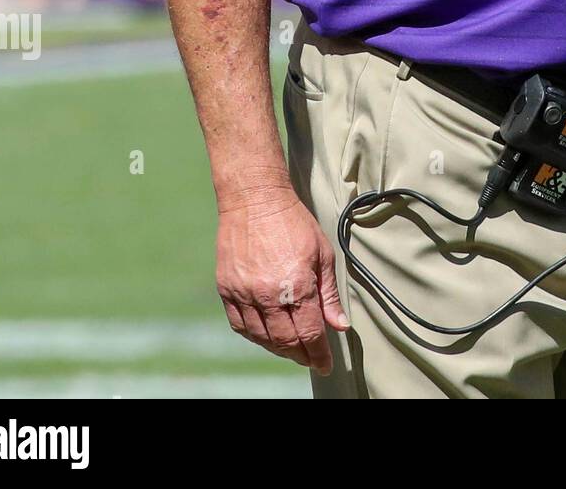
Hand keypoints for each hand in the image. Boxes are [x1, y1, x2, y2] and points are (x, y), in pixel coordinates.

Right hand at [216, 190, 349, 374]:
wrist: (255, 199)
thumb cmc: (294, 222)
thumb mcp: (322, 254)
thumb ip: (329, 294)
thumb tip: (339, 326)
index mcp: (296, 285)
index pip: (309, 334)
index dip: (319, 354)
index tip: (325, 364)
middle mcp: (267, 295)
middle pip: (285, 342)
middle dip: (301, 356)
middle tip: (311, 359)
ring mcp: (243, 294)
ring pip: (261, 338)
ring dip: (278, 349)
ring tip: (292, 349)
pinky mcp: (226, 289)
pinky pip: (240, 325)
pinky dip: (255, 336)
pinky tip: (266, 335)